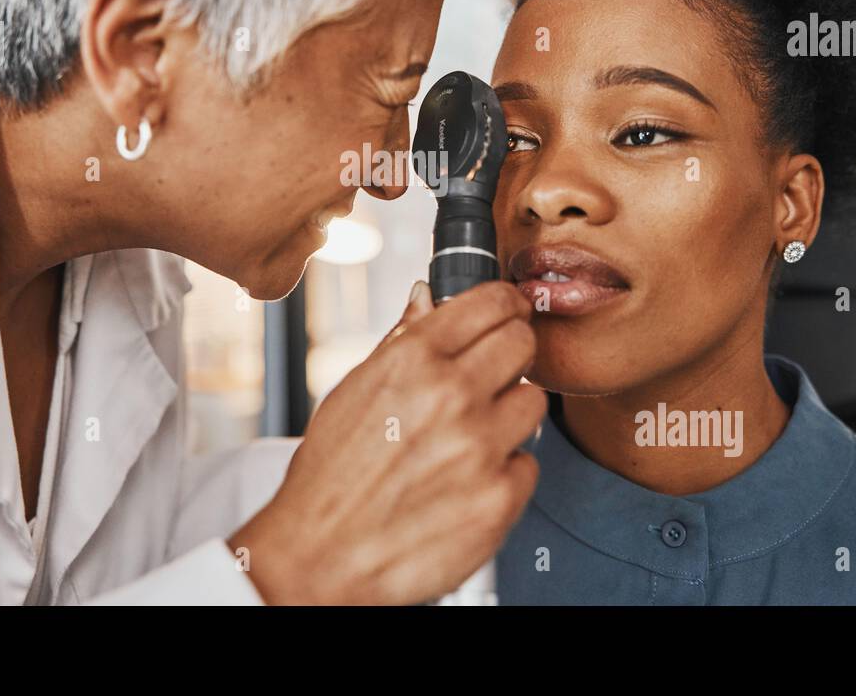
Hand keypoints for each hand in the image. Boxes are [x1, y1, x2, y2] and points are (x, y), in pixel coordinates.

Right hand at [229, 279, 543, 604]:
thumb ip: (401, 341)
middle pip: (523, 344)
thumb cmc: (331, 477)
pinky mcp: (500, 499)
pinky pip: (528, 463)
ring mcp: (480, 449)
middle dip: (512, 352)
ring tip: (472, 436)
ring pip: (533, 402)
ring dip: (510, 414)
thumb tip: (428, 297)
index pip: (490, 303)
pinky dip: (505, 470)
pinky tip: (468, 481)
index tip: (511, 309)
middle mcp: (450, 396)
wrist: (321, 558)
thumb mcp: (352, 390)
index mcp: (411, 361)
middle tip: (495, 373)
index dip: (506, 303)